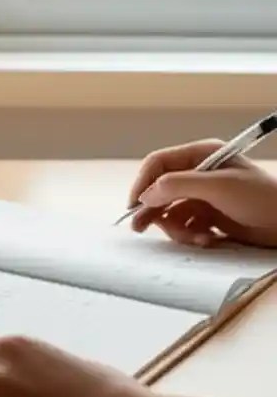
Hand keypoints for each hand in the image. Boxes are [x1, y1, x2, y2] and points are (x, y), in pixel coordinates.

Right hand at [128, 138, 276, 247]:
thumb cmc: (262, 199)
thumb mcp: (218, 187)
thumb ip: (178, 186)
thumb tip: (145, 196)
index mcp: (201, 155)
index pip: (159, 163)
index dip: (143, 182)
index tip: (134, 204)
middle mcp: (198, 174)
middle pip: (159, 190)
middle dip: (153, 210)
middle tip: (140, 228)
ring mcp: (203, 196)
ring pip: (169, 211)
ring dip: (177, 228)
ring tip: (195, 238)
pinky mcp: (209, 217)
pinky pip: (184, 226)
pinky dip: (191, 235)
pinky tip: (208, 240)